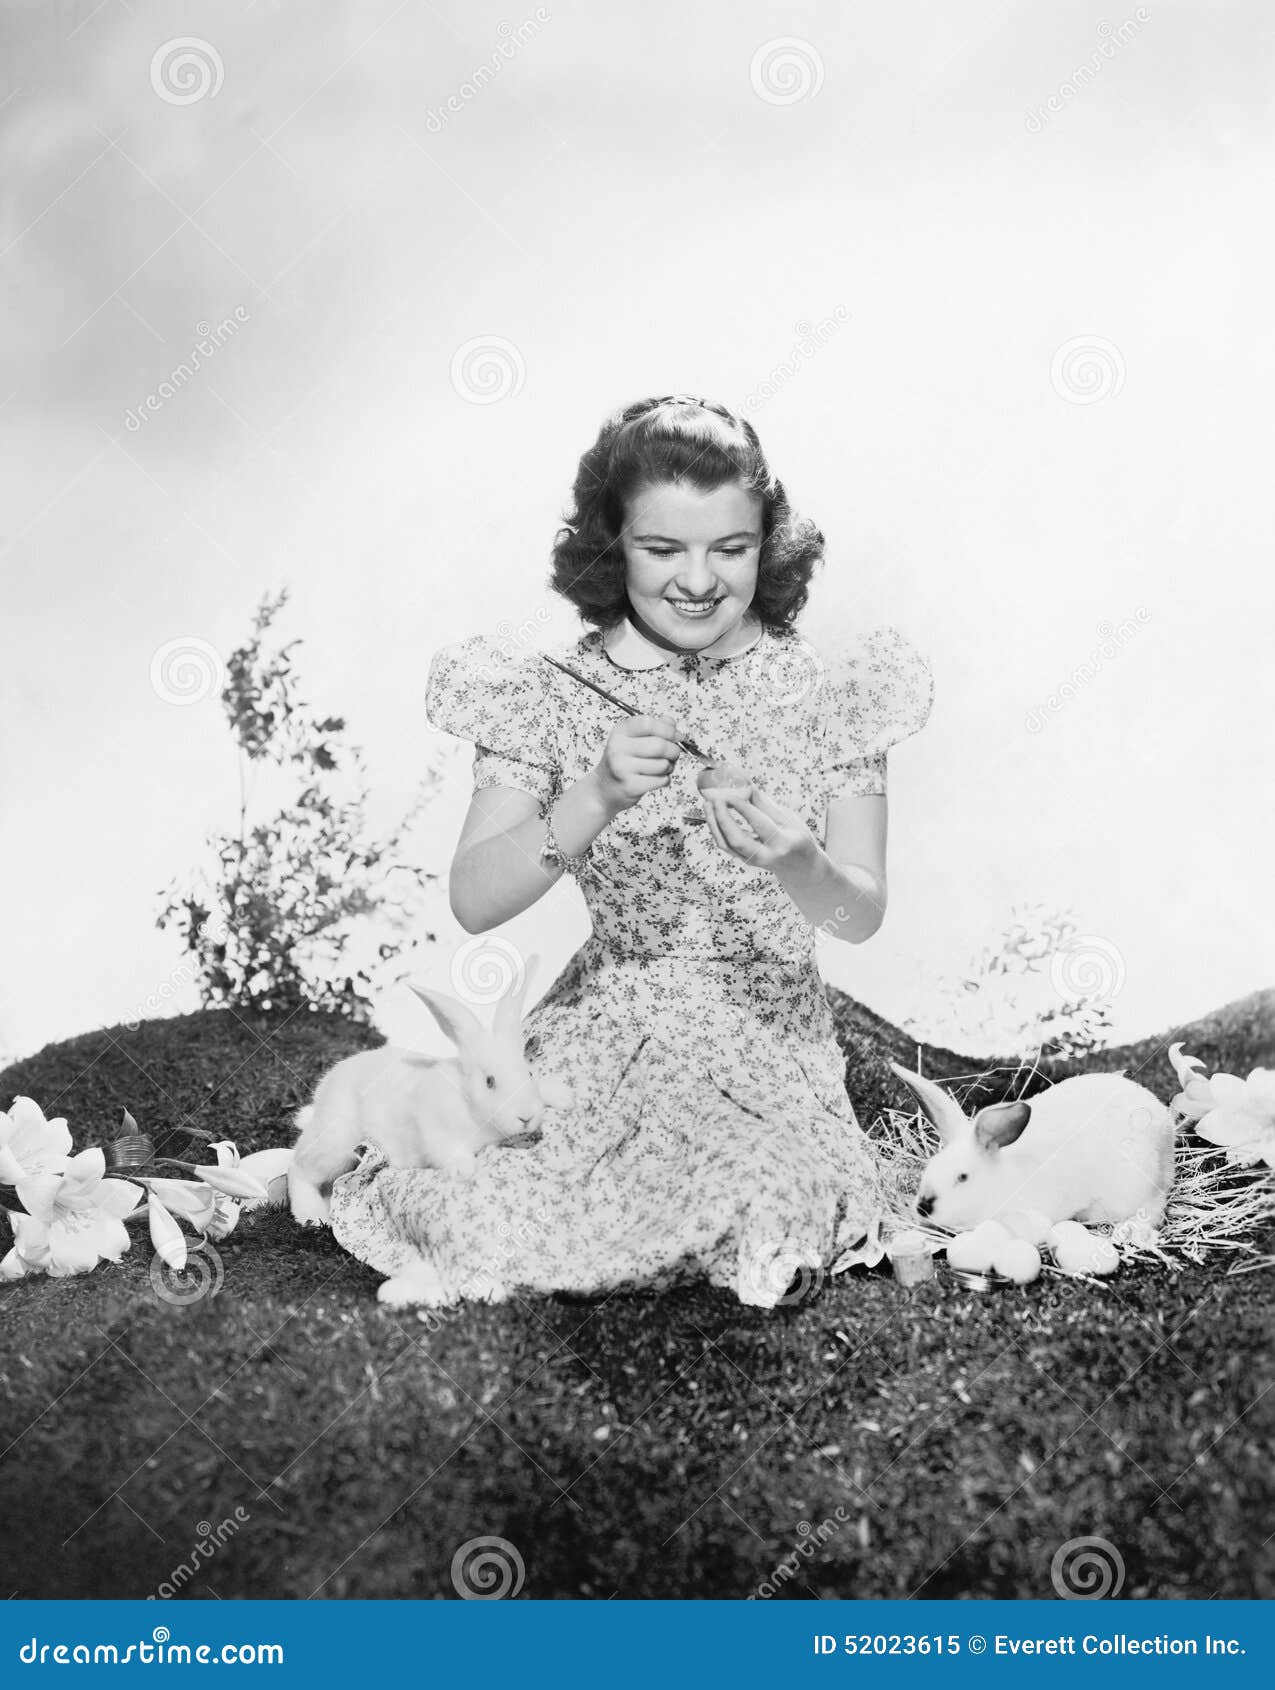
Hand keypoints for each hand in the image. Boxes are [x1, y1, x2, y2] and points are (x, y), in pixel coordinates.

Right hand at [589, 714, 682, 814]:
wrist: (603, 789)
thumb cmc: (625, 761)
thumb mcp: (634, 739)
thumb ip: (655, 728)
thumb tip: (673, 725)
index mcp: (620, 732)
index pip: (648, 723)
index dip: (668, 729)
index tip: (677, 736)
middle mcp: (618, 748)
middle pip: (659, 745)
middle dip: (674, 751)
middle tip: (674, 755)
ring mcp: (622, 768)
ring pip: (663, 764)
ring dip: (670, 767)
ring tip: (662, 768)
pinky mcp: (630, 786)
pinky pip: (661, 780)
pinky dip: (665, 780)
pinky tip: (656, 779)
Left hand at [701, 784, 817, 874]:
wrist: (800, 867)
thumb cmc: (797, 837)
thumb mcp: (788, 818)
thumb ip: (765, 804)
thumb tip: (745, 784)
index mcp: (783, 842)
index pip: (759, 824)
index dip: (743, 807)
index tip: (731, 792)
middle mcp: (766, 855)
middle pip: (737, 840)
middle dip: (722, 819)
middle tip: (715, 799)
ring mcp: (753, 861)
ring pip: (726, 844)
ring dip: (713, 823)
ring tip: (707, 803)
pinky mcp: (744, 861)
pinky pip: (725, 845)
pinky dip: (716, 828)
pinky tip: (713, 813)